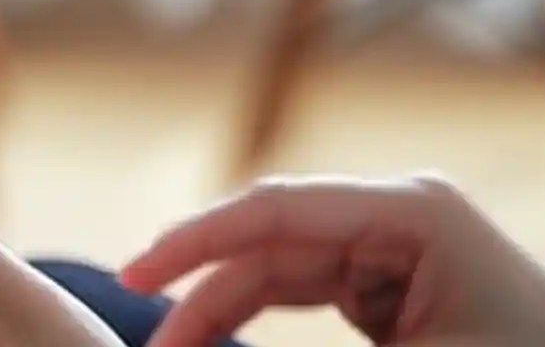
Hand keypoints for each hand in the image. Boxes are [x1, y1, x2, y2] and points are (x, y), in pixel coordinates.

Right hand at [120, 174, 544, 346]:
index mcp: (409, 211)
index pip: (275, 210)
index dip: (195, 239)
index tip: (135, 274)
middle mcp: (393, 216)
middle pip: (269, 241)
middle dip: (205, 289)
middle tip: (150, 344)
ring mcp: (392, 247)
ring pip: (281, 269)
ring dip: (227, 307)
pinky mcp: (391, 283)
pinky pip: (307, 292)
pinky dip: (262, 318)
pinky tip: (221, 339)